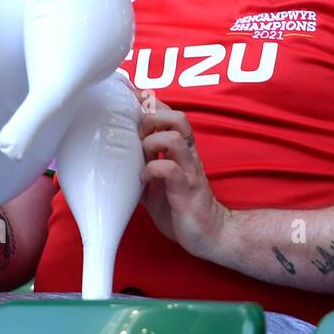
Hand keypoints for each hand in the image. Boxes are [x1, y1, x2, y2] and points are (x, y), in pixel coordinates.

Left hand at [137, 92, 231, 262]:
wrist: (211, 235)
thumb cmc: (183, 209)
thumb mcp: (159, 182)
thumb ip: (146, 163)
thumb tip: (121, 152)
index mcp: (183, 151)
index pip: (171, 114)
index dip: (152, 103)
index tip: (133, 97)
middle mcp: (189, 156)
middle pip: (178, 117)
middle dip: (152, 119)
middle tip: (138, 136)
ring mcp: (190, 171)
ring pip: (175, 138)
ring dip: (152, 142)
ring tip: (142, 156)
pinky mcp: (187, 189)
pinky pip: (169, 169)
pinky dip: (151, 169)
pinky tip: (144, 180)